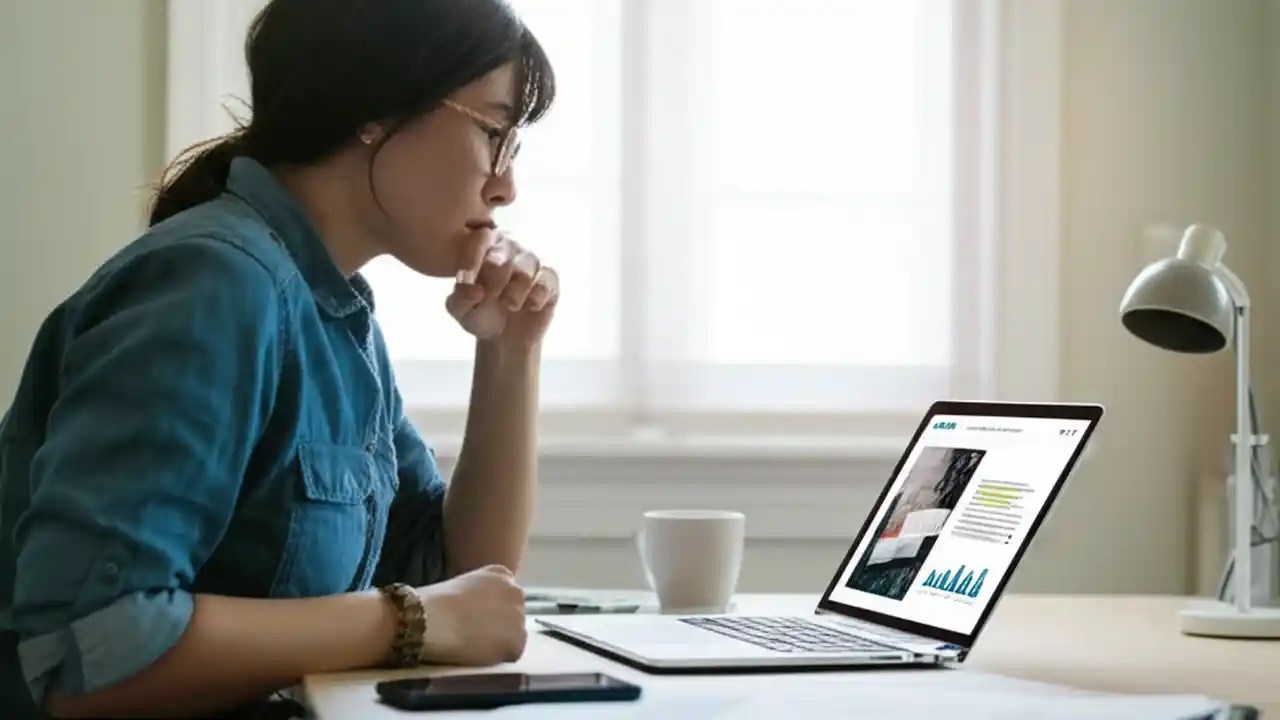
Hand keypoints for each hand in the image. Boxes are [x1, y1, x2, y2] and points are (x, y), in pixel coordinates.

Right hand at [416, 564, 526, 665]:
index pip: (506, 595)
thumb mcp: (461, 586)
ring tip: (476, 647)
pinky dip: (499, 658)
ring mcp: (519, 616)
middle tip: (478, 634)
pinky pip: (512, 654)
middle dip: (501, 624)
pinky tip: (479, 655)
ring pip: (514, 634)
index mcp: (500, 574)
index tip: (479, 619)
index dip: (493, 610)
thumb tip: (477, 610)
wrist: (432, 619)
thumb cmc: (434, 602)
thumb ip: (477, 595)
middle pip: (514, 613)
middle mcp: (515, 591)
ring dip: (500, 641)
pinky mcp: (517, 641)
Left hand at [446, 234, 559, 348]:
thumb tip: (476, 289)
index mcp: (485, 248)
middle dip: (495, 275)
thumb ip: (460, 297)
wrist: (506, 339)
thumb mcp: (461, 310)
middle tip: (489, 296)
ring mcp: (532, 263)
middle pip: (506, 249)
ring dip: (515, 291)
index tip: (466, 279)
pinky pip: (547, 280)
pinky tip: (531, 307)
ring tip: (510, 306)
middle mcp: (510, 249)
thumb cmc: (480, 315)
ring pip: (526, 267)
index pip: (481, 238)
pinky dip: (537, 296)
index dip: (473, 256)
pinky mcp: (550, 280)